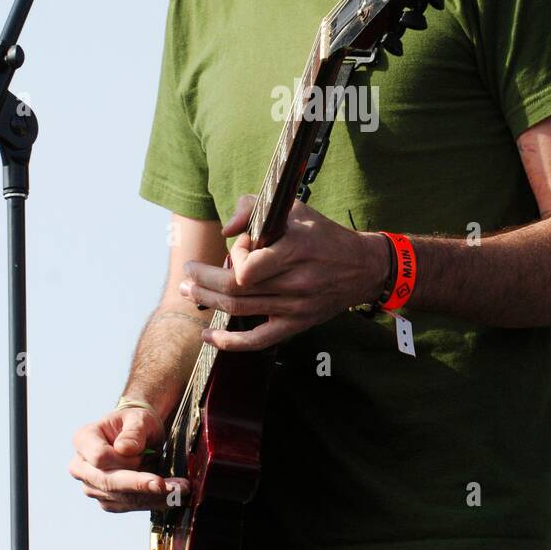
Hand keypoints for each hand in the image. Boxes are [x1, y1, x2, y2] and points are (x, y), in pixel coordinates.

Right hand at [69, 408, 188, 512]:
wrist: (139, 435)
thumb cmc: (135, 422)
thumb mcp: (139, 418)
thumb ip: (133, 432)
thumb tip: (124, 450)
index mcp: (84, 440)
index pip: (99, 457)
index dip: (122, 460)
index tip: (142, 456)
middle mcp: (82, 467)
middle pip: (108, 482)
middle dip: (139, 485)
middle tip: (167, 486)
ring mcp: (93, 487)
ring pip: (121, 498)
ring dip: (153, 496)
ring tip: (180, 489)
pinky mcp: (108, 500)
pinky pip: (131, 505)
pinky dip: (153, 501)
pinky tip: (172, 496)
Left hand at [178, 193, 391, 351]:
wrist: (363, 268)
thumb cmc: (324, 235)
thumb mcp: (295, 209)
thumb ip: (254, 207)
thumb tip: (226, 230)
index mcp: (295, 251)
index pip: (248, 265)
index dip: (234, 256)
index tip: (239, 243)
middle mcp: (295, 283)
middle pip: (235, 291)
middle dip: (202, 281)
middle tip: (187, 273)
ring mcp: (295, 308)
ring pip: (239, 311)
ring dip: (207, 301)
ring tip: (189, 291)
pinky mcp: (296, 325)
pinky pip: (258, 341)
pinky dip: (229, 342)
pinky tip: (209, 336)